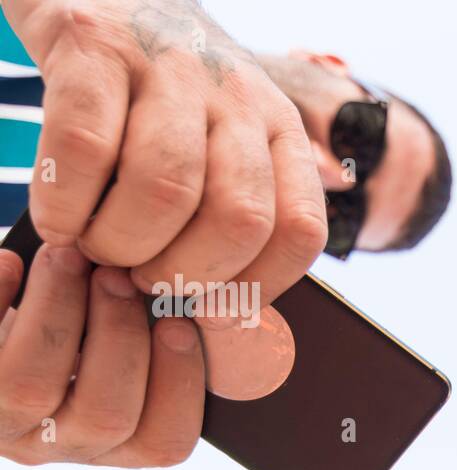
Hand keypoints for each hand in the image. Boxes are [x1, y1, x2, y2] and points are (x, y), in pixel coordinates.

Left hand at [0, 246, 203, 466]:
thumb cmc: (66, 335)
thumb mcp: (118, 348)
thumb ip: (159, 337)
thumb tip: (197, 299)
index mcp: (116, 444)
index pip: (164, 441)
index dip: (179, 382)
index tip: (179, 323)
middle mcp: (62, 445)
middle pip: (105, 414)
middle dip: (119, 335)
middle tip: (119, 276)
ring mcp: (5, 425)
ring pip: (32, 387)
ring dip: (57, 308)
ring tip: (67, 256)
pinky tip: (9, 264)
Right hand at [5, 0, 326, 321]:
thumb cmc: (159, 101)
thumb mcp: (220, 148)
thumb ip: (236, 222)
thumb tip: (235, 335)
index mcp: (279, 131)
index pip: (300, 231)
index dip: (255, 286)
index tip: (204, 300)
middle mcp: (237, 96)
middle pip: (238, 219)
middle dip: (183, 274)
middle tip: (140, 277)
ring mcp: (168, 67)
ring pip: (165, 188)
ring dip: (121, 243)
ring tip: (94, 248)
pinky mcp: (93, 46)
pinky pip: (85, 147)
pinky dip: (65, 204)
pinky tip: (56, 219)